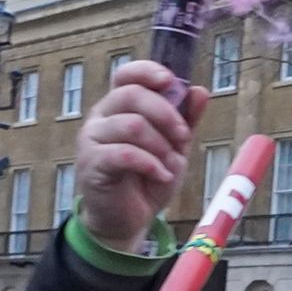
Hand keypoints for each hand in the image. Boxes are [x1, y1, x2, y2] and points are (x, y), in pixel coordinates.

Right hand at [75, 61, 206, 251]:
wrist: (128, 219)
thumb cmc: (147, 178)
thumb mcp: (174, 147)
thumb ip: (185, 120)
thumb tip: (199, 90)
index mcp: (120, 107)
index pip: (126, 75)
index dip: (147, 71)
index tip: (170, 82)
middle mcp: (101, 117)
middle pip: (131, 95)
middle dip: (167, 114)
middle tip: (184, 138)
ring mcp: (92, 139)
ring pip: (131, 125)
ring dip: (161, 145)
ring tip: (170, 165)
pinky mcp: (92, 163)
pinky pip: (125, 153)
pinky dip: (151, 164)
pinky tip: (162, 176)